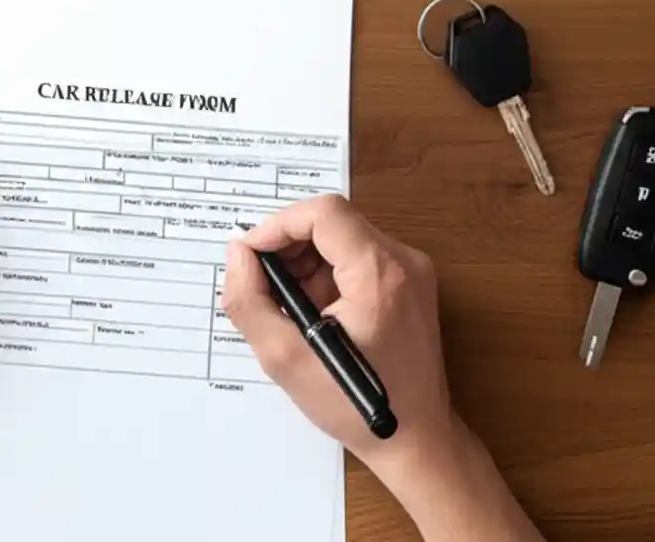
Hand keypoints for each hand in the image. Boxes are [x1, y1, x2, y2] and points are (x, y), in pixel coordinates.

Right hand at [223, 194, 452, 467]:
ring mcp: (412, 272)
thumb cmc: (355, 406)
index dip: (277, 226)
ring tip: (288, 310)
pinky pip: (359, 259)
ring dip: (306, 264)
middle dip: (289, 248)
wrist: (416, 440)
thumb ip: (250, 301)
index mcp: (380, 274)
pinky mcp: (411, 285)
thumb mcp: (285, 358)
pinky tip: (314, 315)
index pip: (323, 214)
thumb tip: (239, 254)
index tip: (250, 258)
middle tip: (264, 289)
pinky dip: (327, 276)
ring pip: (343, 239)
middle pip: (333, 222)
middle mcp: (404, 262)